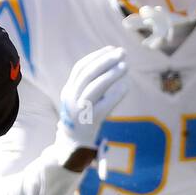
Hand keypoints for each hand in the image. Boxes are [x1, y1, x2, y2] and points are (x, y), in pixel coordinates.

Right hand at [55, 46, 128, 163]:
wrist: (73, 145)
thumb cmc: (82, 118)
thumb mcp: (81, 99)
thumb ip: (92, 83)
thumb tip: (113, 62)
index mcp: (68, 91)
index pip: (80, 68)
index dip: (96, 56)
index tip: (111, 49)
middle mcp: (71, 99)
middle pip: (87, 74)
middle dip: (105, 61)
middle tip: (122, 53)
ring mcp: (79, 110)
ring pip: (94, 87)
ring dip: (111, 74)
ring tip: (125, 66)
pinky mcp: (90, 121)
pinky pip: (105, 105)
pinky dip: (116, 94)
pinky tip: (126, 86)